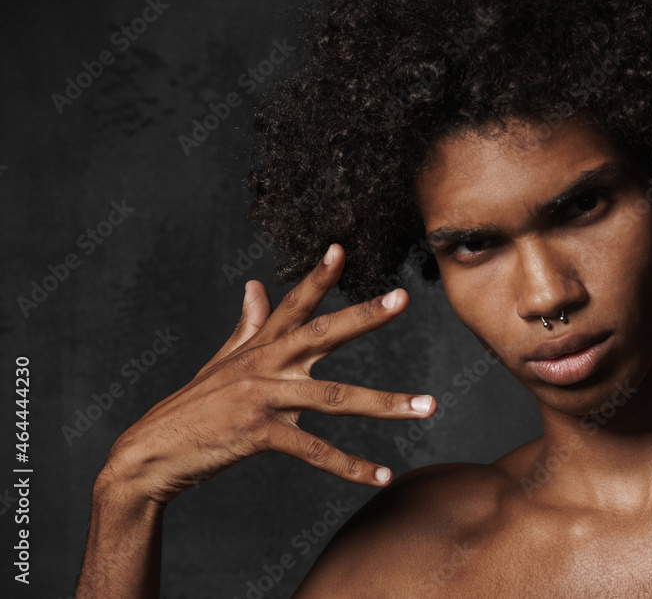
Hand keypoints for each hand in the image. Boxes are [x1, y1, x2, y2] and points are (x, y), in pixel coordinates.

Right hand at [99, 243, 436, 502]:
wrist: (149, 452)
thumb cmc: (194, 406)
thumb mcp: (222, 361)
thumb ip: (248, 325)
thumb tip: (256, 285)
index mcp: (260, 346)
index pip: (294, 303)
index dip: (318, 275)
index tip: (342, 247)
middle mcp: (265, 364)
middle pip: (323, 334)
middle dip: (365, 315)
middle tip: (402, 298)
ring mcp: (262, 398)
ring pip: (334, 398)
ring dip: (387, 404)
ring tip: (429, 407)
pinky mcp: (258, 433)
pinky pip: (315, 451)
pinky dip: (351, 466)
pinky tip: (383, 476)